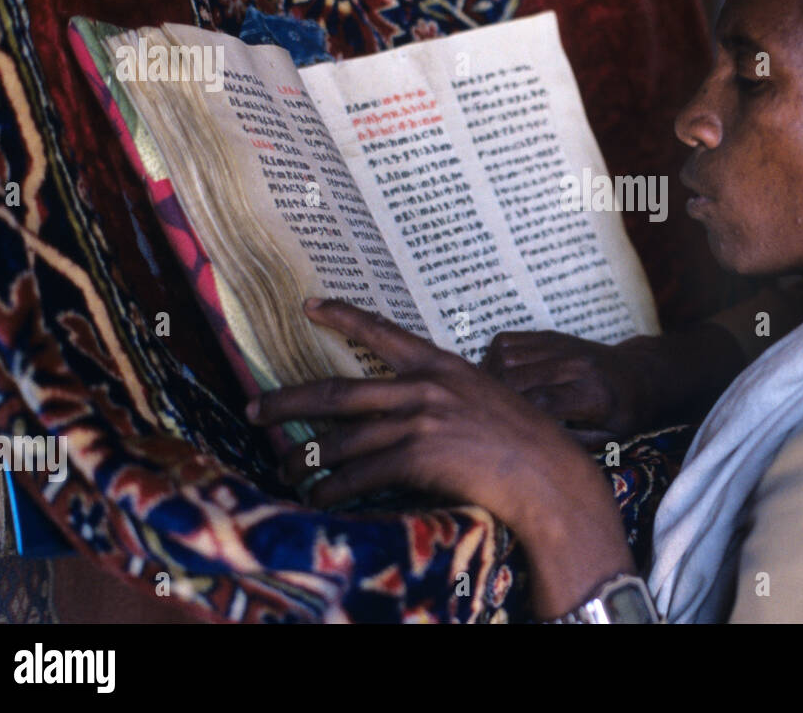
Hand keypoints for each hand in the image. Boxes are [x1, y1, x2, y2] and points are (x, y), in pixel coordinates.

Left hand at [248, 298, 634, 617]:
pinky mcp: (416, 457)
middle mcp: (423, 388)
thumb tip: (405, 408)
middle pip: (337, 391)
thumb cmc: (525, 440)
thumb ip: (445, 397)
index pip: (382, 332)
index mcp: (440, 365)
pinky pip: (358, 474)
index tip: (309, 305)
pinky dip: (332, 489)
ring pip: (340, 438)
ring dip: (305, 457)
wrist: (548, 472)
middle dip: (287, 401)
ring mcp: (418, 422)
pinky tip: (317, 497)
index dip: (341, 316)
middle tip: (254, 409)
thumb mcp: (485, 399)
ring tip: (284, 467)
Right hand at [481, 331, 656, 447]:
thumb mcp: (608, 440)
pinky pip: (506, 341)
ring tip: (490, 399)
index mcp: (594, 395)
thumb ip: (569, 443)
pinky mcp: (549, 335)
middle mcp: (575, 365)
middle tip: (487, 419)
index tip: (504, 433)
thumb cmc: (624, 414)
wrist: (641, 374)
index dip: (514, 417)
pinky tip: (497, 379)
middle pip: (514, 377)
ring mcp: (561, 346)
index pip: (539, 401)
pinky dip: (492, 360)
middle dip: (494, 399)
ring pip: (505, 356)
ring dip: (488, 379)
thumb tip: (526, 446)